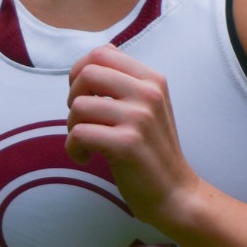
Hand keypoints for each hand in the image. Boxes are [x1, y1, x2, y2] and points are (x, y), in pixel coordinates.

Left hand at [65, 44, 203, 230]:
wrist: (175, 194)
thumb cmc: (153, 151)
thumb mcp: (149, 106)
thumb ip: (127, 81)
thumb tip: (100, 52)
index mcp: (152, 80)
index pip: (102, 53)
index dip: (80, 71)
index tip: (83, 95)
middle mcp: (148, 94)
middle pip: (87, 73)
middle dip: (73, 97)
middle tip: (81, 120)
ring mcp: (139, 118)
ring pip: (79, 106)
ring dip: (71, 127)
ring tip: (85, 142)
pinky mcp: (127, 144)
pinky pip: (78, 134)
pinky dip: (73, 148)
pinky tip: (85, 158)